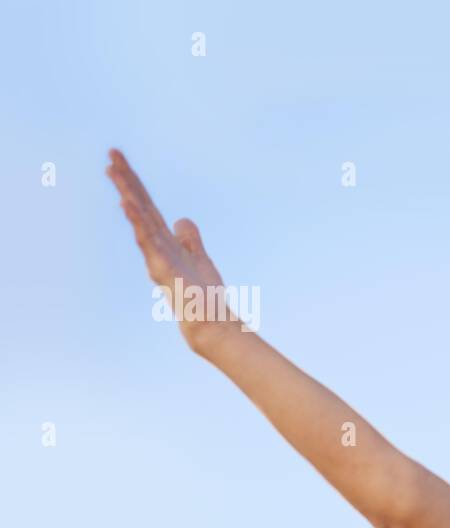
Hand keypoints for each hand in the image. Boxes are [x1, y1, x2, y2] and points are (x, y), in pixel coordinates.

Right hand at [105, 148, 238, 352]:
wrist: (208, 323)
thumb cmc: (203, 296)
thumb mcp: (199, 258)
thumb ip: (189, 238)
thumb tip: (181, 219)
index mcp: (166, 241)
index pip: (148, 206)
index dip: (136, 183)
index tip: (121, 159)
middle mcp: (158, 246)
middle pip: (140, 207)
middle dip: (127, 180)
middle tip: (111, 153)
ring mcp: (158, 257)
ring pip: (140, 219)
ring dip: (128, 194)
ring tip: (113, 171)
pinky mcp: (162, 269)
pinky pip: (147, 241)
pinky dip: (137, 221)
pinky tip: (127, 204)